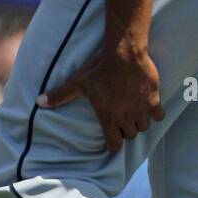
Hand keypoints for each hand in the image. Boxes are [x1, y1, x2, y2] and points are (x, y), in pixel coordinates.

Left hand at [38, 45, 163, 152]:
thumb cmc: (98, 68)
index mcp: (108, 117)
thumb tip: (38, 101)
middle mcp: (126, 117)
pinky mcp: (153, 98)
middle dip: (124, 131)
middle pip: (130, 136)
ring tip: (133, 114)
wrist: (123, 52)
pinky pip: (159, 116)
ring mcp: (141, 108)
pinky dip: (156, 114)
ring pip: (144, 127)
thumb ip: (59, 95)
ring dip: (139, 123)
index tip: (111, 141)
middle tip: (120, 121)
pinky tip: (150, 107)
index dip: (112, 144)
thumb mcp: (77, 83)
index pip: (114, 145)